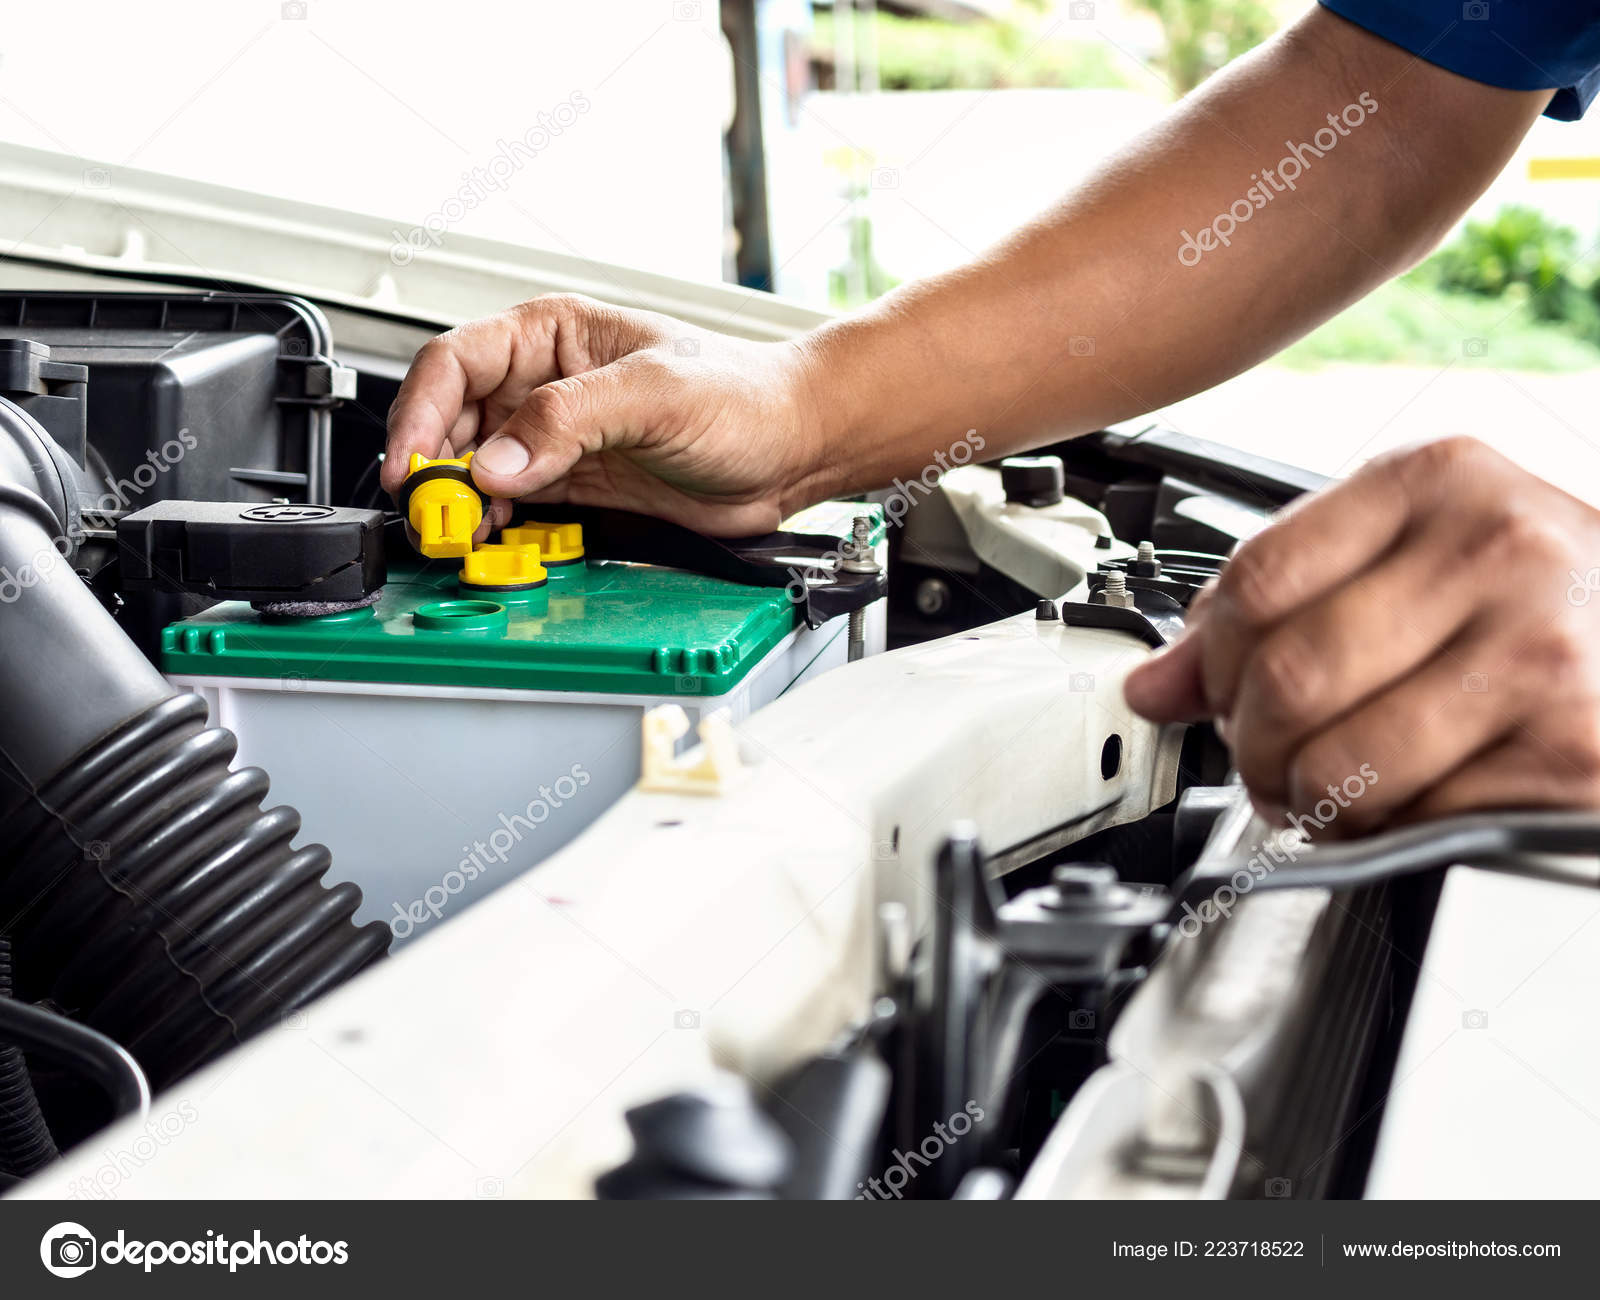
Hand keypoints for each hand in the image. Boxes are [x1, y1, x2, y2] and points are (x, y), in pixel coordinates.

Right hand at [383, 294, 826, 537]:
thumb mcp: (655, 394)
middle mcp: (546, 383)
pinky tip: (496, 540)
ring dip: (459, 502)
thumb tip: (498, 460)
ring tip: (457, 534)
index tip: (414, 463)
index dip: (421, 412)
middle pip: (454, 420)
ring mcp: (560, 438)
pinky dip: (495, 525)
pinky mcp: (578, 484)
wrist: (795, 449)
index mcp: (553, 335)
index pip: (455, 362)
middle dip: (432, 465)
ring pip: (477, 467)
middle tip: (431, 513)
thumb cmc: (745, 396)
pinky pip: (515, 504)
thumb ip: (571, 421)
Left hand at [1124, 437, 1599, 833]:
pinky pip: (1414, 819)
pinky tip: (1407, 802)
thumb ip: (1278, 606)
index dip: (1213, 660)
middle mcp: (1499, 549)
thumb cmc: (1533, 598)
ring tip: (1329, 787)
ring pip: (1337, 761)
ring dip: (1309, 799)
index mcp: (1439, 481)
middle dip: (1252, 743)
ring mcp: (1543, 649)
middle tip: (1267, 758)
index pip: (1256, 580)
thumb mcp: (1407, 561)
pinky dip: (1387, 833)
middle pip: (1287, 676)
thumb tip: (1153, 684)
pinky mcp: (1574, 748)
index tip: (1219, 690)